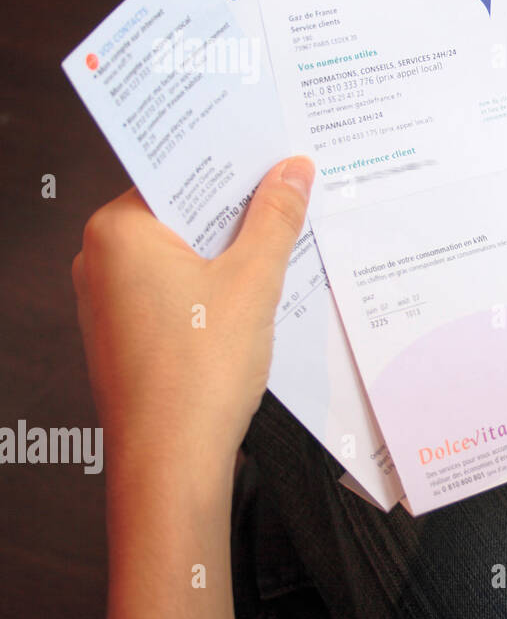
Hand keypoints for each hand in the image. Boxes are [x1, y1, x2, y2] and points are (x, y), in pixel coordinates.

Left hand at [71, 156, 314, 470]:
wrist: (172, 460)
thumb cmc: (198, 373)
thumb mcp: (254, 281)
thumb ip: (275, 218)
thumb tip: (292, 172)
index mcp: (119, 231)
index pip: (179, 174)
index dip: (233, 165)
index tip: (277, 159)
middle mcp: (100, 260)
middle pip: (183, 214)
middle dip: (239, 212)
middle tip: (293, 203)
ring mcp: (109, 301)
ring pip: (183, 255)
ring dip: (232, 254)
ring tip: (284, 254)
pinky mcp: (126, 334)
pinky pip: (177, 291)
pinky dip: (214, 288)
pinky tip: (256, 301)